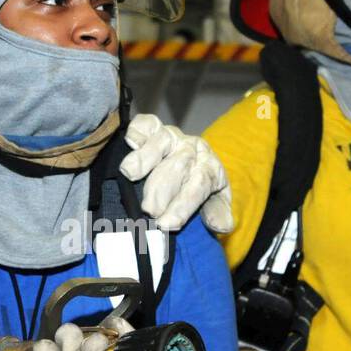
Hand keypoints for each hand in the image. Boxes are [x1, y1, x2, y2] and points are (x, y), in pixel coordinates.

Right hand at [120, 114, 233, 233]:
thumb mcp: (215, 198)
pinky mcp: (152, 126)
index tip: (167, 224)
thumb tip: (222, 225)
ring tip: (130, 173)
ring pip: (161, 142)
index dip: (182, 206)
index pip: (198, 186)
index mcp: (209, 167)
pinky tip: (129, 142)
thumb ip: (217, 212)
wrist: (195, 154)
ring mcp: (171, 136)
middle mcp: (191, 149)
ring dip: (145, 157)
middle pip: (178, 166)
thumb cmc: (199, 182)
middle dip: (162, 189)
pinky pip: (144, 124)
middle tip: (150, 210)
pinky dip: (136, 131)